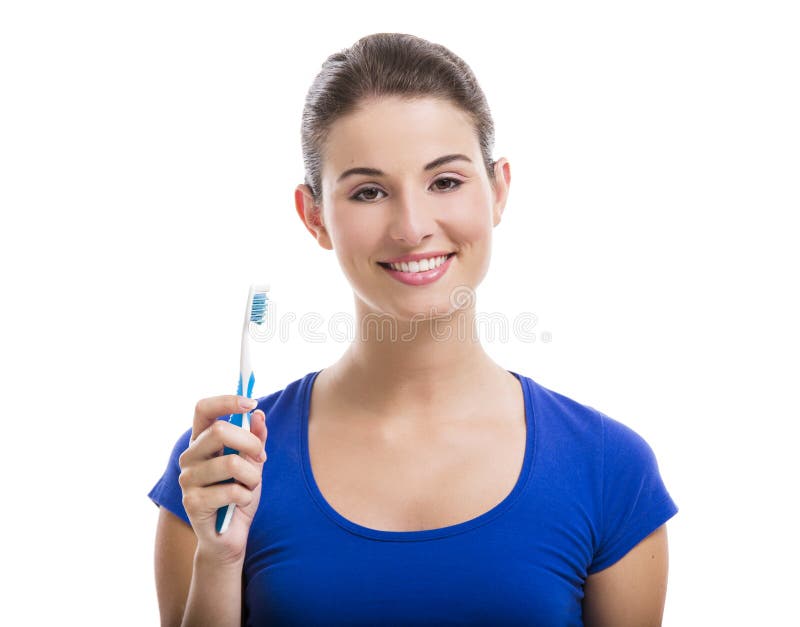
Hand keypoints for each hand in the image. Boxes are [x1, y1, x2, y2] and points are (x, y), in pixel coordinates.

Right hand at [178, 395, 267, 565]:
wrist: (229, 536)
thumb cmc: (239, 496)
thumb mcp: (253, 465)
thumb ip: (256, 440)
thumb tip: (258, 414)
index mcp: (201, 442)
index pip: (203, 409)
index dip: (227, 401)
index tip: (252, 402)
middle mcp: (189, 457)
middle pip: (220, 430)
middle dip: (252, 443)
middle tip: (262, 458)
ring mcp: (187, 479)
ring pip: (232, 463)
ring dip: (252, 477)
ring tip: (249, 486)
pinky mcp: (192, 503)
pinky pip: (233, 491)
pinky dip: (247, 496)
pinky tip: (240, 503)